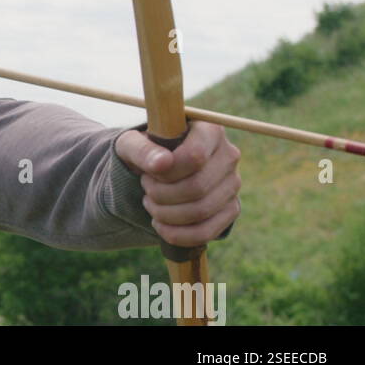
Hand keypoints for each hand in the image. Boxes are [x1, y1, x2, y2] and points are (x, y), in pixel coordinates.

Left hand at [115, 121, 240, 246]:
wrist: (156, 168)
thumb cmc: (145, 151)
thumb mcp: (132, 144)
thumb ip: (142, 149)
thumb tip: (162, 163)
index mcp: (210, 130)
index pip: (195, 156)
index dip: (167, 171)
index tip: (150, 172)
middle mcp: (229, 155)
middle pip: (197, 187)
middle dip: (161, 194)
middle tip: (146, 188)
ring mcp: (233, 184)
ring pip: (201, 211)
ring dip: (166, 213)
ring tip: (151, 202)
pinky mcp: (230, 209)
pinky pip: (208, 231)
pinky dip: (178, 234)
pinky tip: (160, 224)